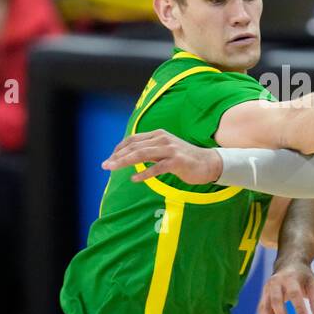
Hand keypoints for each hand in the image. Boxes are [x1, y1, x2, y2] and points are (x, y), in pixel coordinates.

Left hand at [102, 129, 222, 184]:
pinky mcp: (177, 162)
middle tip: (105, 165)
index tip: (110, 158)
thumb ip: (150, 150)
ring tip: (112, 168)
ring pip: (141, 154)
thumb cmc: (185, 158)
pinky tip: (134, 179)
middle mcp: (163, 139)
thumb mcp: (166, 149)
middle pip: (134, 146)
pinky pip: (156, 168)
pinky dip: (143, 174)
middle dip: (117, 156)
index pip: (133, 139)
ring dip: (124, 162)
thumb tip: (131, 156)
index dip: (119, 148)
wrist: (209, 163)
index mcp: (158, 134)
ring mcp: (170, 150)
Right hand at [259, 261, 313, 313]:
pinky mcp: (264, 296)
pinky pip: (263, 311)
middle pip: (276, 299)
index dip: (299, 306)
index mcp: (290, 278)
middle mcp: (276, 283)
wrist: (289, 265)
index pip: (294, 293)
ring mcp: (267, 289)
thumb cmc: (304, 278)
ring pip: (265, 307)